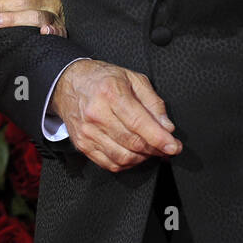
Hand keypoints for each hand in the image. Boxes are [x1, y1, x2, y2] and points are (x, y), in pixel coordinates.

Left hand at [0, 0, 65, 34]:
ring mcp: (55, 16)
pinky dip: (51, 31)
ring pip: (38, 16)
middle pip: (26, 1)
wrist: (72, 19)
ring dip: (18, 19)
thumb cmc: (44, 8)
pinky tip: (44, 32)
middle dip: (5, 6)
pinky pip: (57, 31)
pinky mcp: (62, 31)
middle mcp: (47, 1)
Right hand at [50, 59, 179, 171]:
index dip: (160, 139)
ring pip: (123, 157)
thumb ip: (153, 102)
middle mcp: (97, 114)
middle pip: (133, 143)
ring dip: (142, 158)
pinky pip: (110, 163)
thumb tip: (166, 127)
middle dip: (156, 149)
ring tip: (150, 149)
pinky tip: (134, 154)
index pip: (139, 123)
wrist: (68, 83)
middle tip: (166, 147)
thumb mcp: (133, 79)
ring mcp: (87, 132)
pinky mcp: (82, 144)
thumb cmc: (102, 79)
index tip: (174, 146)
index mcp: (111, 93)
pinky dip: (127, 163)